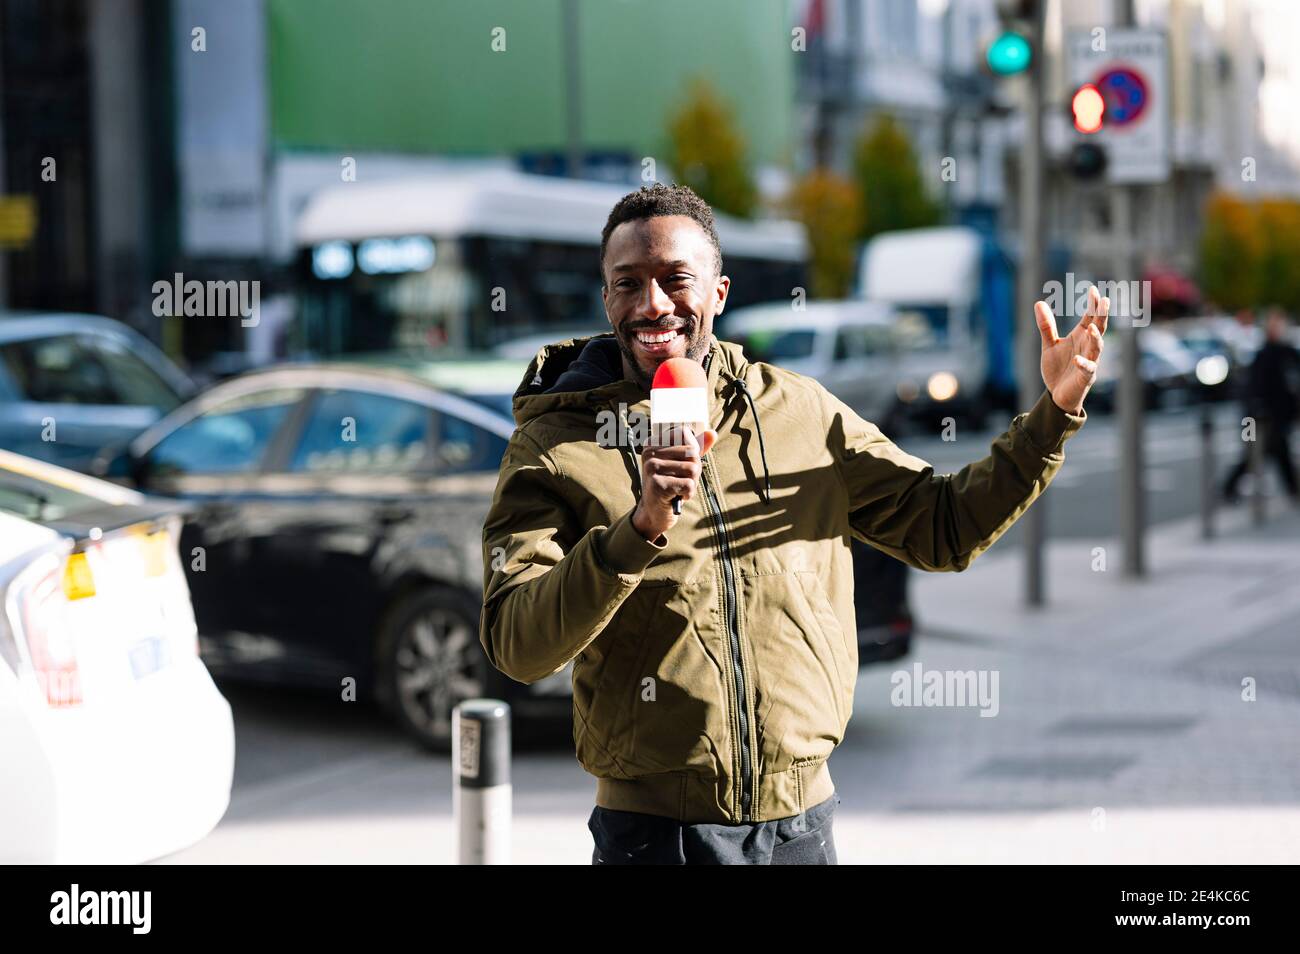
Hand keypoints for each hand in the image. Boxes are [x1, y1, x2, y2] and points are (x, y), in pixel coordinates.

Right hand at [631, 423, 717, 540]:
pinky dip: (689, 494)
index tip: (681, 464)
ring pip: (693, 469)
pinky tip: (677, 497)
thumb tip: (712, 433)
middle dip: (694, 470)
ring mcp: (652, 469)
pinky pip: (689, 484)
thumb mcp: (681, 463)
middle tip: (681, 480)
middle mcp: (649, 453)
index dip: (692, 451)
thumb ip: (696, 447)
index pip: (684, 433)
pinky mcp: (658, 485)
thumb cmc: (670, 485)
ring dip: (692, 483)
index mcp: (653, 443)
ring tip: (678, 489)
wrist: (654, 513)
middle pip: (692, 452)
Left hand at [1036, 284, 1107, 414]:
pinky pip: (1087, 370)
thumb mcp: (1049, 345)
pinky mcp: (1085, 378)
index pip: (1090, 318)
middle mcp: (1088, 347)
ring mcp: (1089, 362)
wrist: (1057, 395)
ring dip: (1096, 338)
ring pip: (1097, 348)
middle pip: (1098, 329)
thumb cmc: (1057, 368)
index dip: (1093, 305)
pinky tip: (1077, 359)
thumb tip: (1038, 303)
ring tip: (1093, 328)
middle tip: (1104, 301)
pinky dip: (1083, 364)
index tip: (1094, 290)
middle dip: (1102, 316)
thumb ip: (1046, 326)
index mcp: (1081, 337)